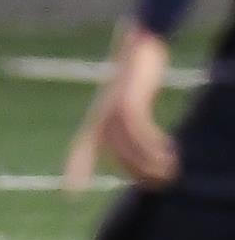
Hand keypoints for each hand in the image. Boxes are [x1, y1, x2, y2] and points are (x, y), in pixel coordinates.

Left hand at [64, 23, 177, 190]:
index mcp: (97, 116)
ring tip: (170, 171)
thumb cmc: (136, 74)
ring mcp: (114, 106)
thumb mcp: (129, 99)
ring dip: (150, 161)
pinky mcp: (129, 98)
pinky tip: (170, 152)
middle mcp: (101, 114)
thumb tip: (141, 142)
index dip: (76, 170)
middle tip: (159, 183)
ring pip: (128, 144)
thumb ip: (131, 119)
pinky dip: (154, 144)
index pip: (81, 147)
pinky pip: (140, 129)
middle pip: (114, 152)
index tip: (70, 195)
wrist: (139, 44)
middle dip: (135, 171)